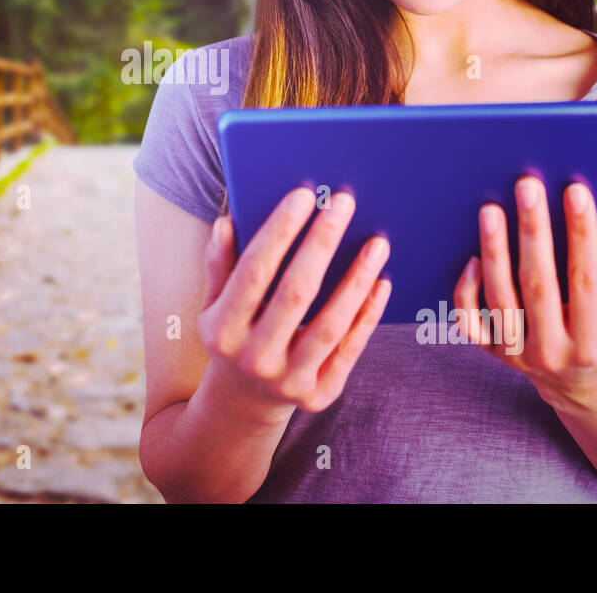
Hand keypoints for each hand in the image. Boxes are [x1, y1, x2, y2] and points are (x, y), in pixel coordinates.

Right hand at [198, 187, 391, 421]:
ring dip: (357, 279)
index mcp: (222, 329)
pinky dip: (368, 315)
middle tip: (344, 202)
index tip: (304, 195)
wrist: (245, 401)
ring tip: (377, 243)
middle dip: (322, 243)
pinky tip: (381, 282)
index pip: (254, 272)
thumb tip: (227, 221)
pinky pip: (350, 349)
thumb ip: (219, 264)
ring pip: (331, 324)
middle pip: (296, 293)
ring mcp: (288, 381)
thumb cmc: (234, 335)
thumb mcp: (215, 304)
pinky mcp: (319, 395)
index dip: (279, 232)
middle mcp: (253, 358)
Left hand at [450, 175, 596, 408]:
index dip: (582, 233)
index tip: (575, 190)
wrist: (577, 387)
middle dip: (532, 231)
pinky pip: (470, 321)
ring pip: (500, 297)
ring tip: (490, 209)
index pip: (587, 278)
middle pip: (538, 282)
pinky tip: (471, 256)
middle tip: (527, 185)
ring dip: (494, 250)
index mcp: (593, 339)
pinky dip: (467, 290)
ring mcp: (518, 352)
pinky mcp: (493, 351)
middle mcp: (553, 349)